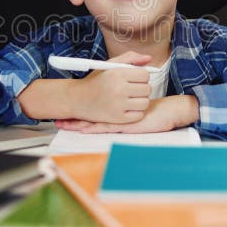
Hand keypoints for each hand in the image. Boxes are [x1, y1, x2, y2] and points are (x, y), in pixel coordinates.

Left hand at [57, 95, 199, 133]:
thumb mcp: (135, 103)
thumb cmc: (152, 108)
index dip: (78, 105)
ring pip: (95, 120)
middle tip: (57, 119)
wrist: (169, 111)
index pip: (93, 102)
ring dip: (79, 123)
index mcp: (116, 99)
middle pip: (90, 111)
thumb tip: (110, 97)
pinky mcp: (125, 125)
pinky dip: (94, 128)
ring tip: (63, 125)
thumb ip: (122, 99)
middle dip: (73, 115)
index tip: (64, 107)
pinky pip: (107, 127)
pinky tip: (84, 129)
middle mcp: (115, 107)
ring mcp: (119, 117)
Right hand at [68, 51, 152, 123]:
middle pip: (147, 89)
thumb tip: (149, 58)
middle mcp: (119, 89)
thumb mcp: (110, 65)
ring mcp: (119, 105)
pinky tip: (128, 107)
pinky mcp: (118, 118)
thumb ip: (130, 58)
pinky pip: (139, 115)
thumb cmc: (96, 81)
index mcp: (117, 74)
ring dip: (140, 100)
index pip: (145, 75)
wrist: (78, 99)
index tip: (134, 78)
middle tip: (132, 89)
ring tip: (130, 98)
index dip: (141, 76)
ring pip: (145, 102)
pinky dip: (136, 112)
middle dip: (141, 88)